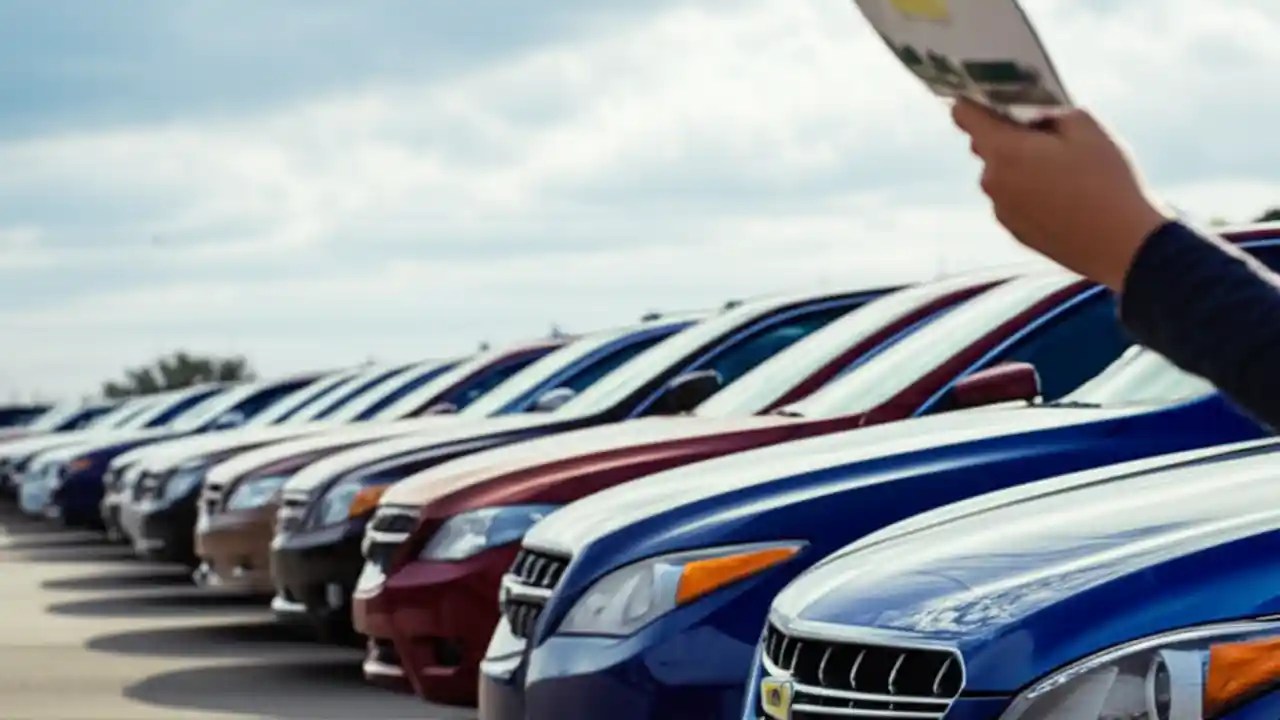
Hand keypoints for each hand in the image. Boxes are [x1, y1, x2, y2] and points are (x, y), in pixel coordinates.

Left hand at [952, 99, 1168, 291]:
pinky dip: (1028, 192)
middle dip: (1008, 134)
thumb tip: (1032, 115)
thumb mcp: (1085, 127)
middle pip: (986, 145)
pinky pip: (1013, 200)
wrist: (1123, 246)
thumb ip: (1049, 112)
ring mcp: (1001, 210)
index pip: (965, 115)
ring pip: (1002, 175)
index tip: (985, 95)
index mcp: (1003, 151)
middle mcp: (992, 182)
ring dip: (1020, 166)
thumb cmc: (1105, 181)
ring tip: (1063, 169)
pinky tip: (1064, 196)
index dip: (972, 101)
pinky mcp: (1014, 232)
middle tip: (1045, 131)